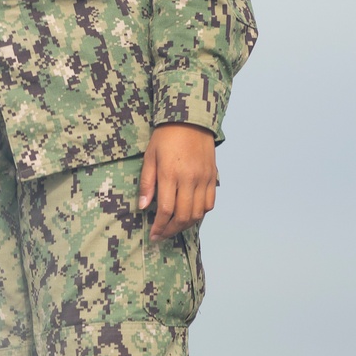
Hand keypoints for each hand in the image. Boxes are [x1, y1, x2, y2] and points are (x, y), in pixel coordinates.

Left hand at [138, 124, 217, 238]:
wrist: (191, 120)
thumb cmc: (166, 137)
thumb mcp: (150, 157)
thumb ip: (147, 183)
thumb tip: (143, 206)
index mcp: (170, 174)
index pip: (166, 210)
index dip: (159, 226)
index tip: (153, 234)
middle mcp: (189, 179)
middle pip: (183, 216)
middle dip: (171, 230)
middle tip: (161, 235)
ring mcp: (203, 179)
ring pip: (197, 213)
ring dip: (185, 225)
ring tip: (174, 228)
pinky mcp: (212, 177)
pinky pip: (210, 203)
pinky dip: (200, 214)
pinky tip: (189, 215)